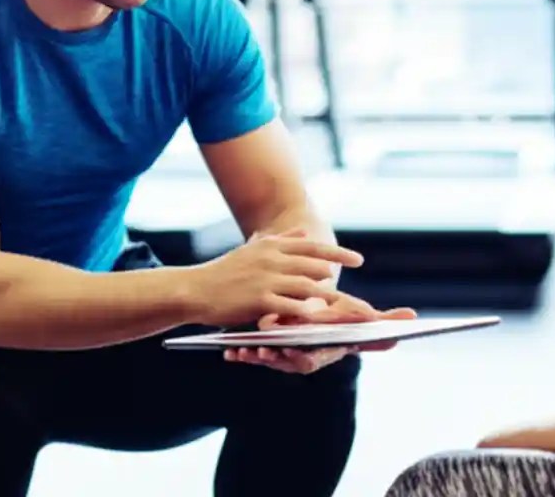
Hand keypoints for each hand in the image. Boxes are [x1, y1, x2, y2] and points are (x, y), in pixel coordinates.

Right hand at [184, 229, 363, 327]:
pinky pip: (289, 307)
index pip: (312, 247)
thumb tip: (304, 232)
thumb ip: (281, 241)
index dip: (338, 254)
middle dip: (337, 278)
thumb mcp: (254, 250)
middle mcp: (271, 259)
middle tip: (355, 289)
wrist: (195, 289)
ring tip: (344, 306)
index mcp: (271, 246)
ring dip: (327, 297)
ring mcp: (266, 279)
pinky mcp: (259, 300)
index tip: (358, 260)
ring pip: (306, 286)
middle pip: (314, 265)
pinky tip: (318, 321)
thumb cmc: (225, 272)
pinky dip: (305, 314)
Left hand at [225, 291, 417, 374]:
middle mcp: (302, 357)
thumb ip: (383, 321)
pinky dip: (239, 354)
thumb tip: (412, 319)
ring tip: (239, 350)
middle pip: (285, 362)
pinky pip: (251, 356)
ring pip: (266, 360)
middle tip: (259, 348)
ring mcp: (282, 355)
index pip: (311, 359)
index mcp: (323, 350)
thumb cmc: (338, 314)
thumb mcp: (358, 315)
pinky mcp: (265, 350)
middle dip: (272, 358)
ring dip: (252, 357)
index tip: (288, 349)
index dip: (298, 356)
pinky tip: (228, 352)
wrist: (316, 308)